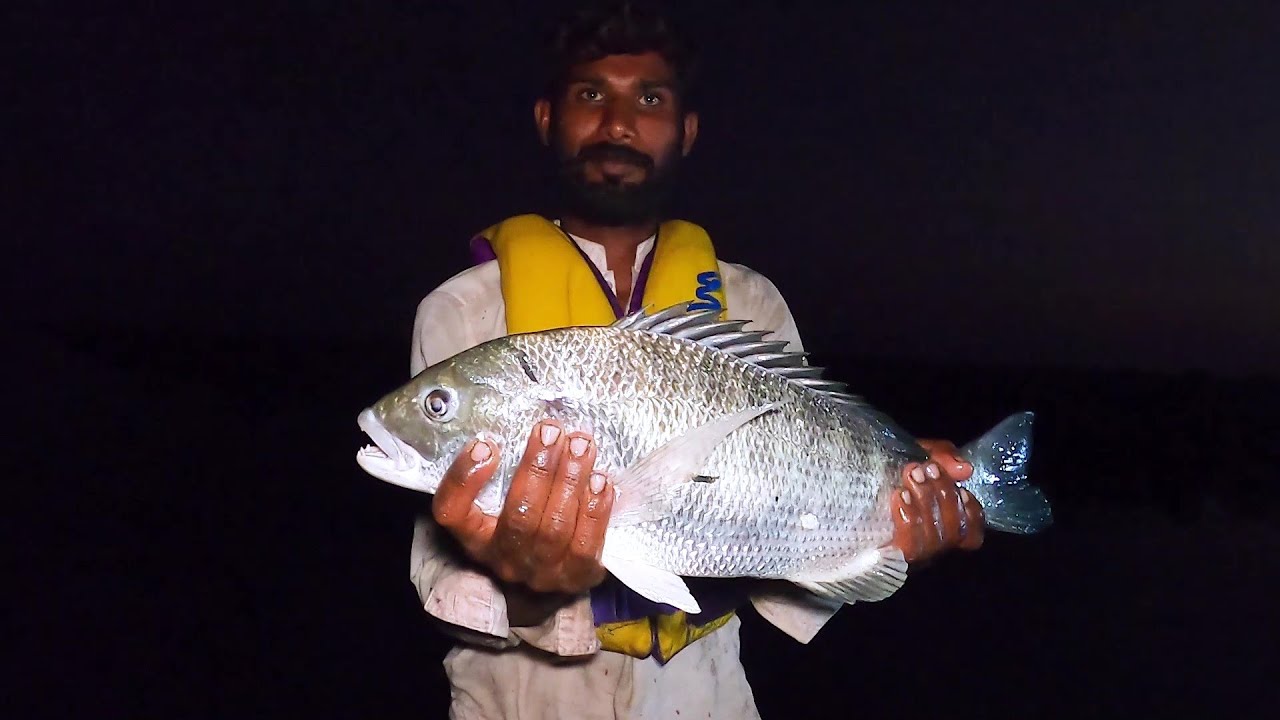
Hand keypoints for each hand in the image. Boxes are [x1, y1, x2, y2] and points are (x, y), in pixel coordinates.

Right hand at [431, 419, 614, 594]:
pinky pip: (585, 545)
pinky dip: (594, 510)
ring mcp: (540, 572)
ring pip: (554, 528)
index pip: (452, 514)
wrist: (554, 572)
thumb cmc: (527, 518)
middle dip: (537, 468)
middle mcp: (504, 558)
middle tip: (552, 431)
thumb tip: (530, 425)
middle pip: (518, 516)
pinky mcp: (575, 578)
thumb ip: (506, 469)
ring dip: (570, 481)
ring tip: (581, 446)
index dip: (463, 481)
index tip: (486, 445)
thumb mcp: (504, 499)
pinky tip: (600, 480)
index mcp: (475, 537)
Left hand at [891, 439, 983, 563]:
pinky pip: (909, 546)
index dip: (972, 514)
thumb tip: (965, 469)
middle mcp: (931, 544)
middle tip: (924, 469)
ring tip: (910, 477)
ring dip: (926, 503)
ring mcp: (911, 552)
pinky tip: (899, 497)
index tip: (961, 489)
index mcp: (941, 524)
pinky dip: (909, 519)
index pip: (972, 533)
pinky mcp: (889, 555)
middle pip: (953, 532)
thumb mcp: (918, 454)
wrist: (842, 481)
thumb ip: (943, 456)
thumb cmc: (887, 470)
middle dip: (942, 495)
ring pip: (933, 540)